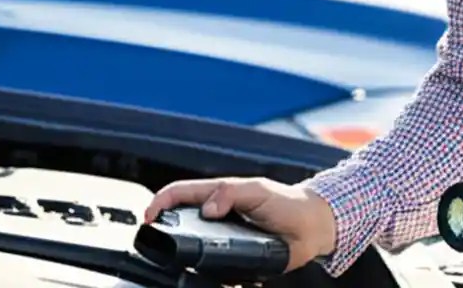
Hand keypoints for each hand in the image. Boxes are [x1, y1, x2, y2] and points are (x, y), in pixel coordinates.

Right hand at [144, 177, 337, 270]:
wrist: (312, 228)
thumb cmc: (287, 202)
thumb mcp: (258, 190)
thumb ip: (231, 193)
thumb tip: (207, 208)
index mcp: (219, 194)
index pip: (181, 193)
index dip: (161, 202)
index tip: (150, 215)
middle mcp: (217, 215)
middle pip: (181, 219)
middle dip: (164, 225)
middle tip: (154, 237)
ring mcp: (224, 237)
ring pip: (195, 244)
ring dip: (183, 251)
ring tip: (174, 257)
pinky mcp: (234, 256)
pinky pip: (213, 265)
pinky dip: (205, 269)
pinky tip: (203, 273)